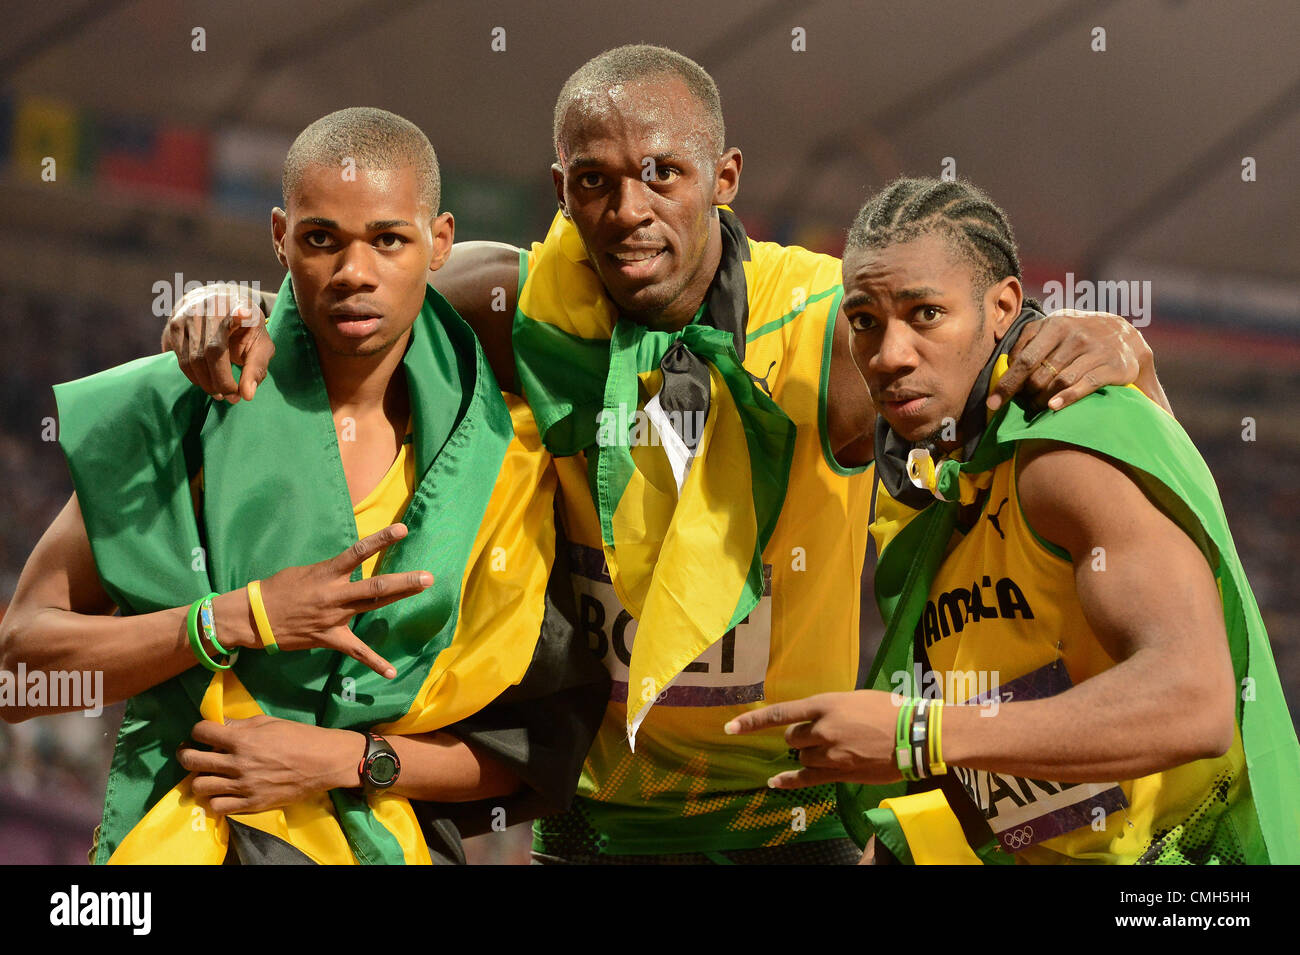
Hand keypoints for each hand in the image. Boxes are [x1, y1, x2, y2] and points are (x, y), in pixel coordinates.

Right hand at [162, 283, 273, 402]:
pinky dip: (194, 376)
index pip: (237, 311)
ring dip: (206, 383)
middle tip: (233, 398)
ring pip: (192, 359)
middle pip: (211, 351)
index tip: (245, 314)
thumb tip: (247, 395)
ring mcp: (188, 315)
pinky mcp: (174, 325)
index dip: (240, 315)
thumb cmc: (244, 328)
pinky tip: (207, 381)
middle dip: (221, 381)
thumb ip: (256, 367)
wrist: (216, 303)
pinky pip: (181, 359)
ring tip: (221, 393)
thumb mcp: (260, 343)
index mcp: (237, 304)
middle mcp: (209, 306)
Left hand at [179, 715, 361, 814]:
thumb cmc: (299, 736)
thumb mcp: (269, 722)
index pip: (201, 731)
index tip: (204, 732)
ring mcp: (243, 787)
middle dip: (187, 754)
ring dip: (200, 778)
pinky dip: (215, 799)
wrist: (324, 762)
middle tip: (193, 752)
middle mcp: (237, 764)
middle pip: (192, 760)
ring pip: (200, 786)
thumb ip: (240, 725)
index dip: (199, 730)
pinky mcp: (251, 804)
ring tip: (209, 774)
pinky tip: (222, 792)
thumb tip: (218, 724)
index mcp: (242, 740)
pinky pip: (217, 806)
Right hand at [233, 523, 432, 678]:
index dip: (381, 540)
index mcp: (327, 573)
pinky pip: (356, 652)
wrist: (254, 617)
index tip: (402, 530)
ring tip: (423, 590)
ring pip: (372, 608)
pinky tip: (391, 672)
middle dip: (404, 581)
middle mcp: (335, 594)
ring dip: (399, 599)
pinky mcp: (330, 638)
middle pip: (376, 587)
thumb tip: (349, 567)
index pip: (358, 552)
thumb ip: (330, 570)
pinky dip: (374, 662)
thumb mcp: (305, 571)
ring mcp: (335, 617)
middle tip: (428, 577)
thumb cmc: (278, 589)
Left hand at [724, 690, 902, 787]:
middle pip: (792, 738)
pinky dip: (788, 780)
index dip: (752, 721)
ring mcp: (830, 753)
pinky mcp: (840, 772)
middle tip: (822, 735)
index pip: (780, 713)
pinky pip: (806, 778)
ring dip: (810, 754)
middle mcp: (822, 728)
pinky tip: (774, 782)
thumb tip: (815, 718)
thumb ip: (830, 708)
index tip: (730, 728)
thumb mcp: (854, 699)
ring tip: (837, 749)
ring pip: (802, 757)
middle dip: (799, 738)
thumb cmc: (889, 710)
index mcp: (825, 704)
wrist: (915, 735)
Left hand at [991, 309, 1146, 412]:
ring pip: (1060, 381)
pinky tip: (1053, 407)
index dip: (1007, 383)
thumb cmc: (1075, 334)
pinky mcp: (1113, 365)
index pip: (1024, 360)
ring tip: (1036, 408)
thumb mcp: (1051, 328)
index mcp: (1054, 325)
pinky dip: (1068, 397)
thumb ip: (1027, 341)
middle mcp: (1075, 335)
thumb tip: (1004, 365)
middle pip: (1040, 374)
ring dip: (1043, 400)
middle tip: (1022, 405)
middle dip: (1026, 395)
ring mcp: (1095, 350)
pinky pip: (1087, 384)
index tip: (993, 404)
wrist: (1122, 332)